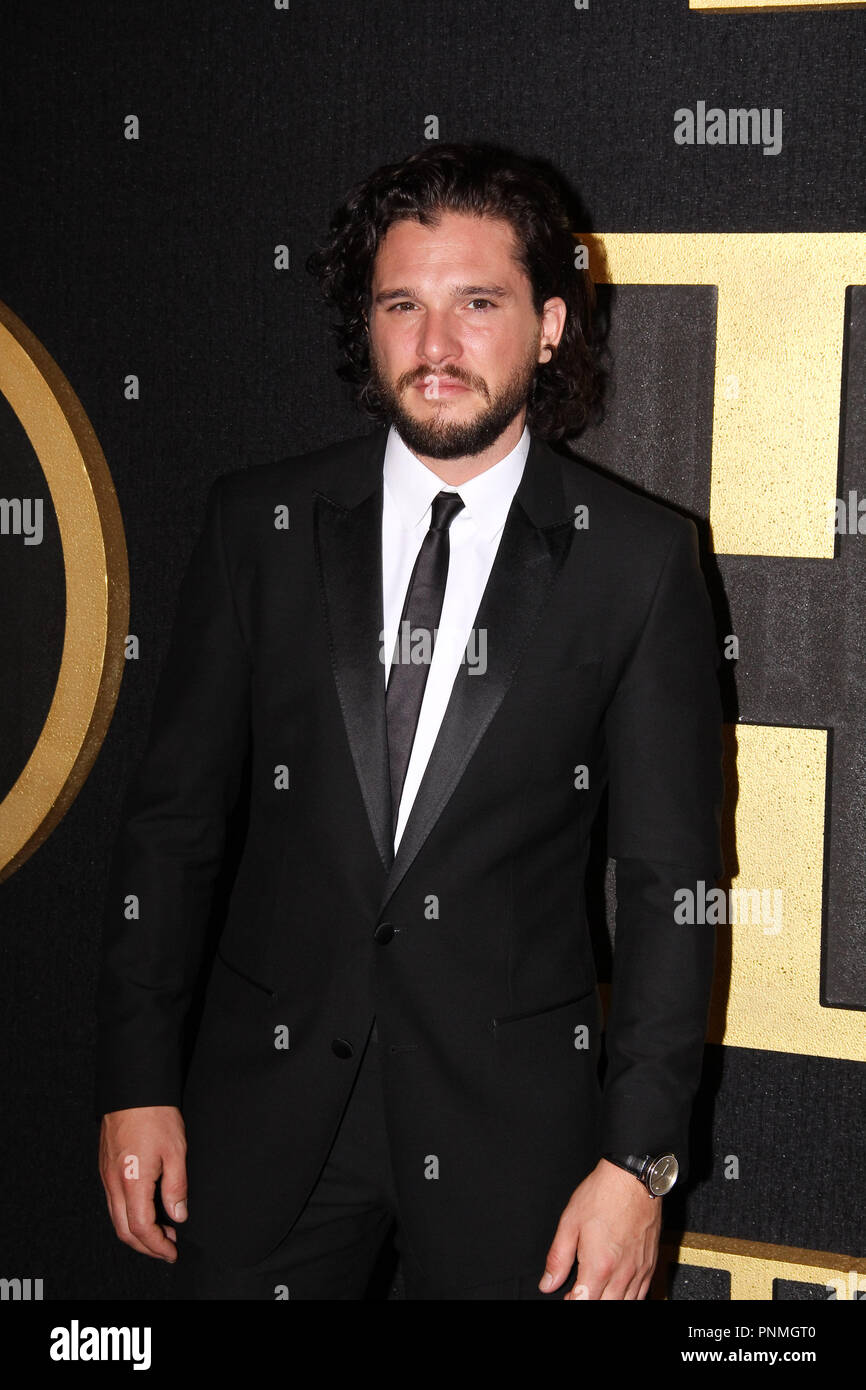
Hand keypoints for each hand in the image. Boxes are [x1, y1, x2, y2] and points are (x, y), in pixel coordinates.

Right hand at [98, 1106, 187, 1261]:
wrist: (133, 1089)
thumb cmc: (155, 1115)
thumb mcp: (176, 1151)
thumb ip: (176, 1188)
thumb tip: (178, 1216)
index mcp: (132, 1182)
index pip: (141, 1228)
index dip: (157, 1246)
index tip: (172, 1251)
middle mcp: (113, 1183)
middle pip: (124, 1230)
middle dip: (146, 1246)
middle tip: (168, 1248)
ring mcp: (106, 1175)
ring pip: (116, 1218)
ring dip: (137, 1232)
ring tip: (162, 1231)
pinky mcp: (105, 1167)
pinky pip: (114, 1202)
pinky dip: (129, 1215)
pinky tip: (146, 1209)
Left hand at [538, 1157, 662, 1299]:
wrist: (633, 1179)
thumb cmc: (603, 1195)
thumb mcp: (570, 1222)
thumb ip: (558, 1257)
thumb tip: (548, 1282)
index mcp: (599, 1265)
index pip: (583, 1302)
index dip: (571, 1302)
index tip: (566, 1295)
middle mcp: (621, 1273)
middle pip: (605, 1306)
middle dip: (589, 1302)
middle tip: (578, 1292)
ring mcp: (638, 1271)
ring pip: (625, 1304)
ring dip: (608, 1301)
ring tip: (596, 1290)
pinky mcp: (650, 1265)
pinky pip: (642, 1294)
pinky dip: (628, 1298)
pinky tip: (618, 1290)